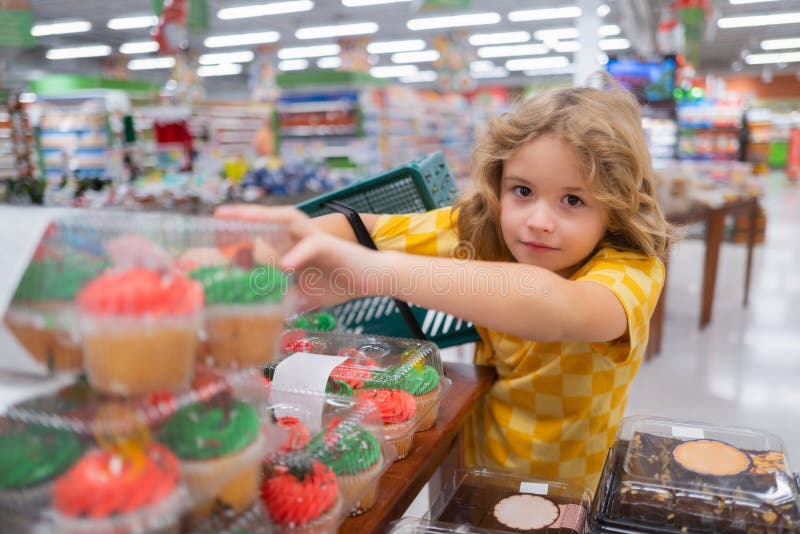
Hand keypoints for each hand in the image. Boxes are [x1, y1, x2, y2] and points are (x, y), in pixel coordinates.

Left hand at [215, 204, 376, 308]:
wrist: (375, 279)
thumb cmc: (342, 282)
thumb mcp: (305, 295)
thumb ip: (284, 298)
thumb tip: (262, 313)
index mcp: (292, 246)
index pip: (262, 235)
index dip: (239, 235)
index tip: (214, 237)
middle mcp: (300, 236)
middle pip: (269, 218)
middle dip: (245, 214)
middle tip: (218, 214)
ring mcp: (315, 238)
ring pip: (287, 219)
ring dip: (263, 217)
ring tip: (239, 219)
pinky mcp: (331, 246)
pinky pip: (312, 245)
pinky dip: (297, 254)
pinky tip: (284, 264)